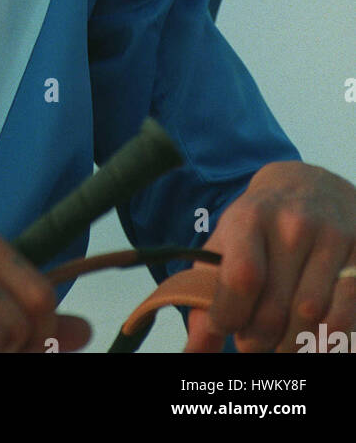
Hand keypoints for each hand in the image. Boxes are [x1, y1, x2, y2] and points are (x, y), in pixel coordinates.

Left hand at [184, 161, 355, 352]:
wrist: (310, 186)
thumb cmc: (259, 225)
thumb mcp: (225, 242)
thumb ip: (205, 293)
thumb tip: (194, 349)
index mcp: (251, 217)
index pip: (242, 277)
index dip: (229, 315)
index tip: (224, 326)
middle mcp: (292, 223)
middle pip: (274, 306)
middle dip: (256, 338)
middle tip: (251, 341)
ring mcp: (330, 238)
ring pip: (308, 315)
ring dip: (289, 343)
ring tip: (279, 341)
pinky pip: (343, 313)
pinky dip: (326, 338)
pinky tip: (312, 339)